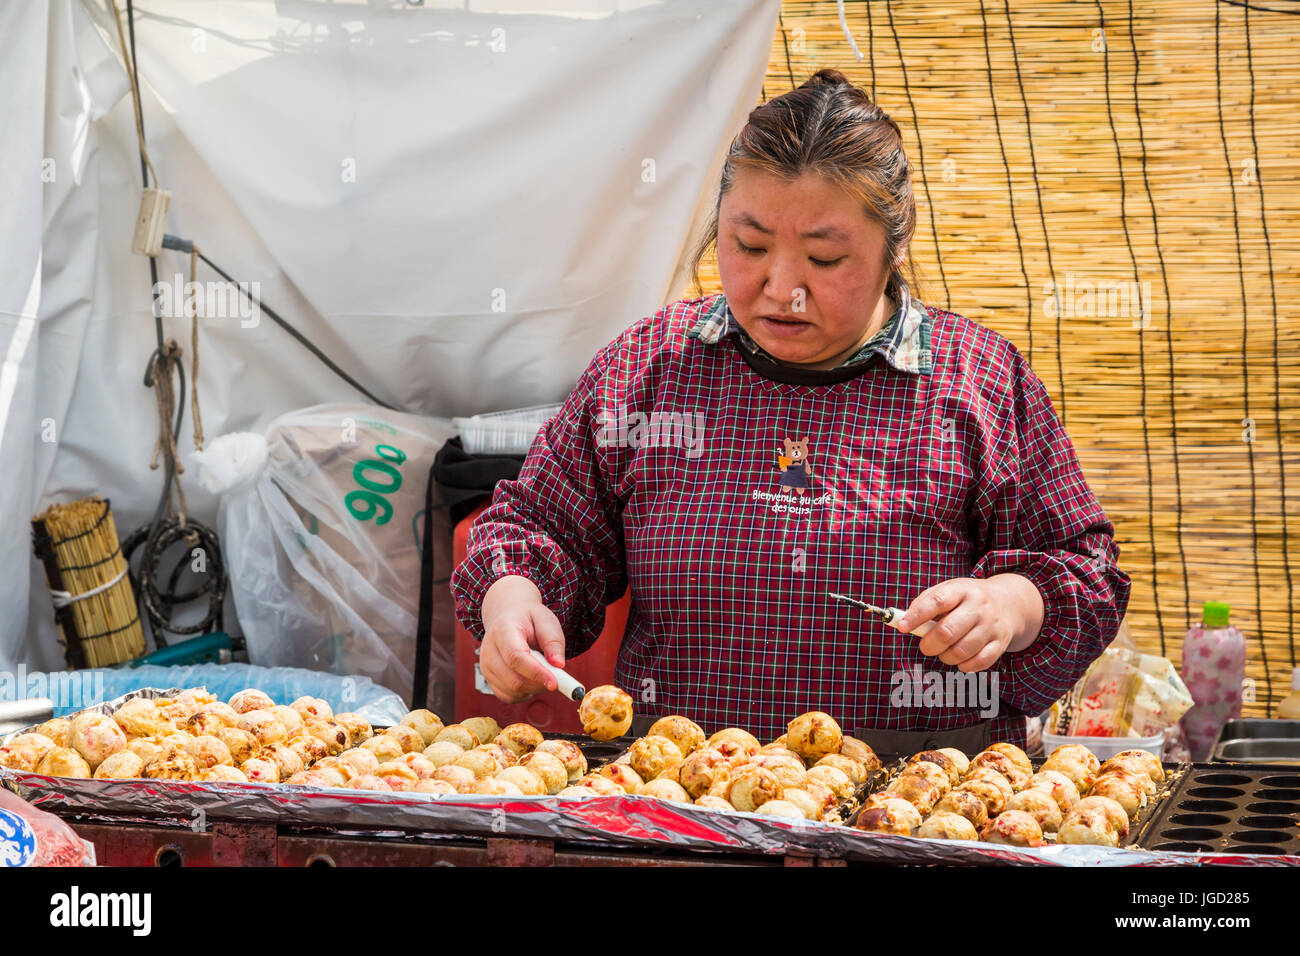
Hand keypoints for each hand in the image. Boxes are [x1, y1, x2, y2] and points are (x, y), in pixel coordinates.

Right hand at [479, 575, 567, 702]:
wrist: (506, 617)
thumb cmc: (528, 619)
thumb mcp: (545, 621)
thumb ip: (553, 641)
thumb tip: (559, 665)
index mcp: (502, 631)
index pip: (516, 658)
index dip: (536, 673)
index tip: (555, 683)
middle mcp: (489, 651)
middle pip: (513, 680)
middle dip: (539, 684)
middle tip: (557, 677)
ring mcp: (486, 667)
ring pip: (512, 691)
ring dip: (534, 688)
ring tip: (542, 670)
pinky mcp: (488, 679)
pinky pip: (509, 697)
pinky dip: (525, 693)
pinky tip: (531, 678)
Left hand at [894, 574, 1044, 672]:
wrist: (1007, 602)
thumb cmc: (965, 600)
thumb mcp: (948, 591)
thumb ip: (925, 603)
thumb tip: (903, 621)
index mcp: (961, 590)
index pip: (936, 601)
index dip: (917, 616)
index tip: (902, 627)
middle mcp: (978, 606)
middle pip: (948, 631)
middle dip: (930, 644)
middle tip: (926, 646)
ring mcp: (991, 625)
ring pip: (962, 651)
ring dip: (946, 657)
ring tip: (943, 651)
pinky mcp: (1000, 643)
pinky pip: (979, 662)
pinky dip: (964, 666)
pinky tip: (960, 659)